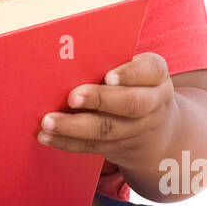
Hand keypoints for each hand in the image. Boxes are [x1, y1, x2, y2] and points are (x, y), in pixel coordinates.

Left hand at [36, 52, 178, 173]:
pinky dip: (67, 141)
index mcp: (156, 77)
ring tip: (48, 121)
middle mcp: (153, 104)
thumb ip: (112, 62)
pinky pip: (92, 146)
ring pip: (107, 130)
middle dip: (99, 100)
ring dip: (74, 127)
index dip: (130, 74)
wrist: (160, 134)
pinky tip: (46, 136)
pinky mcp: (119, 148)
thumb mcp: (137, 72)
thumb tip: (69, 57)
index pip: (150, 70)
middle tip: (72, 97)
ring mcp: (138, 130)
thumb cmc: (134, 87)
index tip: (108, 76)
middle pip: (131, 104)